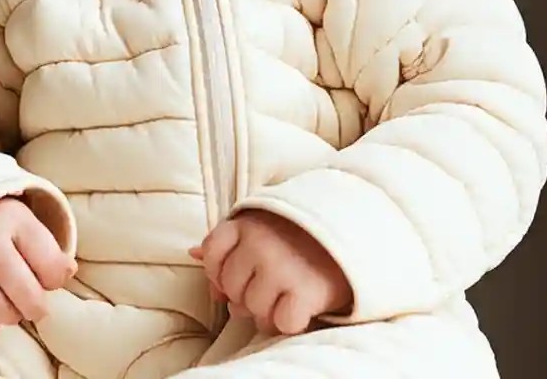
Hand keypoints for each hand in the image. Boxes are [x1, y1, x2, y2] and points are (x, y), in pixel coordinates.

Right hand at [0, 197, 76, 344]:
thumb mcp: (26, 223)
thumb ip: (49, 249)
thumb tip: (67, 273)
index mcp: (14, 221)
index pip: (51, 267)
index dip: (55, 280)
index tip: (47, 277)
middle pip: (26, 295)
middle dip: (36, 306)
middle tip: (32, 302)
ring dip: (10, 316)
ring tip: (9, 304)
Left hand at [189, 210, 351, 335]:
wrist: (354, 236)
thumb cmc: (298, 236)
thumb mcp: (260, 227)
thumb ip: (227, 242)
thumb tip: (192, 253)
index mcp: (245, 224)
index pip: (211, 254)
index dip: (219, 273)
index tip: (236, 276)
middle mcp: (259, 244)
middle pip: (231, 288)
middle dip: (245, 295)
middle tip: (267, 288)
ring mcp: (281, 267)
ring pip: (252, 308)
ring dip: (266, 312)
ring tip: (282, 298)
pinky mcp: (305, 291)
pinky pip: (280, 322)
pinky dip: (288, 322)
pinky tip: (297, 309)